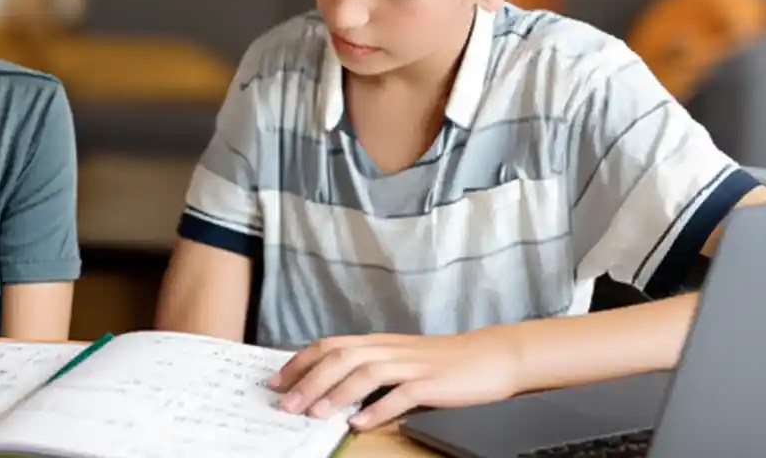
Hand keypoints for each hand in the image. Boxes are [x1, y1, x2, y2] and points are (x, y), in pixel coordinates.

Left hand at [269, 329, 522, 429]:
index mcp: (378, 343)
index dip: (300, 362)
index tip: (275, 381)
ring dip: (336, 394)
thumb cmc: (441, 362)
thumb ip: (368, 367)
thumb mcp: (399, 359)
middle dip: (308, 381)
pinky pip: (402, 395)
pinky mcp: (433, 382)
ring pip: (365, 373)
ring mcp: (412, 365)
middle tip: (285, 404)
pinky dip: (378, 409)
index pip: (330, 346)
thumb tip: (329, 387)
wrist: (490, 356)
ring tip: (314, 414)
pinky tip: (361, 423)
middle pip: (341, 358)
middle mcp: (390, 349)